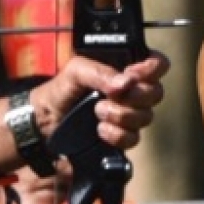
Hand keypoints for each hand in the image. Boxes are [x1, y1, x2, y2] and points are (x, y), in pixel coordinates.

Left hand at [40, 53, 168, 151]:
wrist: (45, 119)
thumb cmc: (61, 89)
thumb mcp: (77, 70)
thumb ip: (101, 72)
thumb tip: (126, 82)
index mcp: (125, 69)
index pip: (157, 64)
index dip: (151, 69)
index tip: (132, 74)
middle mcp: (132, 91)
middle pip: (156, 93)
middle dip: (134, 96)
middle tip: (108, 96)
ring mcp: (128, 114)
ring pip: (146, 117)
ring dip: (121, 115)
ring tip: (98, 111)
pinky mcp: (121, 136)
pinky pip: (133, 139)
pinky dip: (117, 135)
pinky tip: (101, 129)